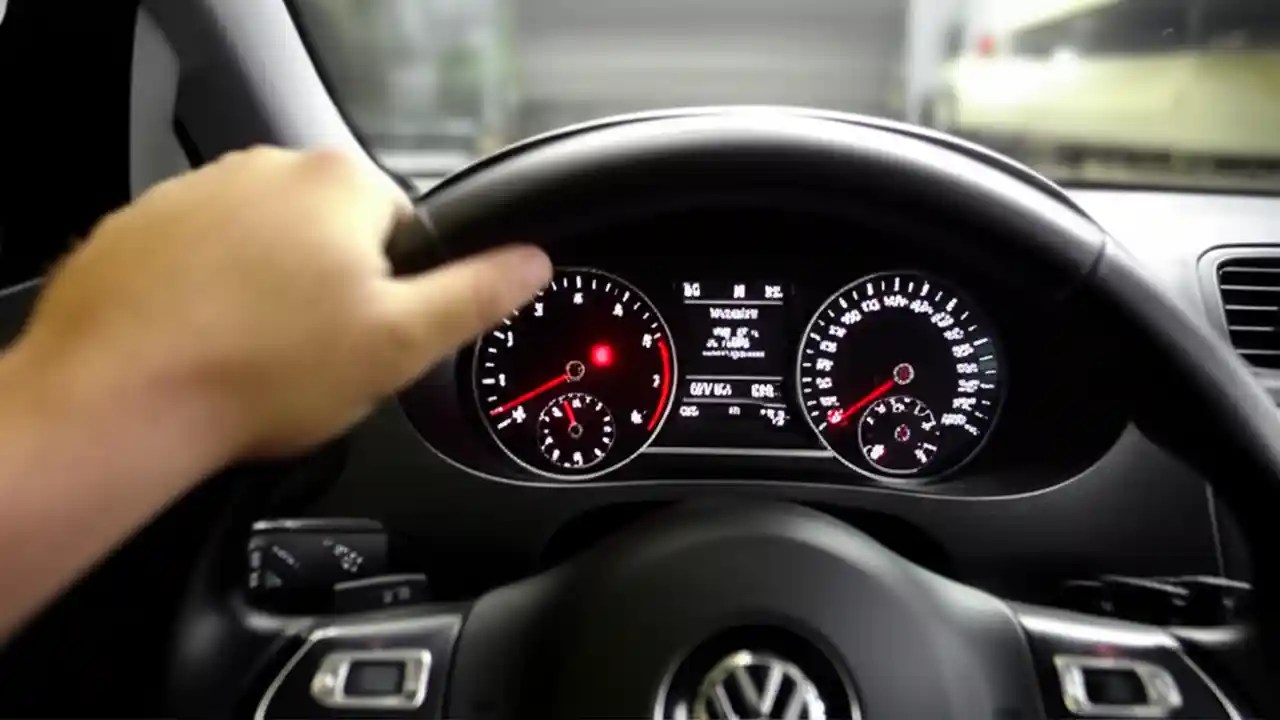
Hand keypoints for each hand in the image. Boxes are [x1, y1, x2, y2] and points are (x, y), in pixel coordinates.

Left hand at [11, 147, 550, 464]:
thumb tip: (531, 265)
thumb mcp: (400, 343)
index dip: (398, 293)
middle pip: (334, 235)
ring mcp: (195, 192)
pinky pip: (200, 260)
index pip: (406, 228)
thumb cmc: (258, 371)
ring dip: (270, 294)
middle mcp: (266, 168)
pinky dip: (209, 298)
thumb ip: (476, 296)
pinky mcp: (141, 226)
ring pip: (265, 248)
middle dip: (334, 290)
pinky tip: (207, 346)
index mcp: (341, 184)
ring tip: (255, 357)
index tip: (370, 336)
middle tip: (316, 355)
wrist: (120, 401)